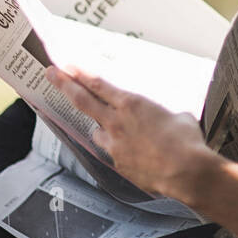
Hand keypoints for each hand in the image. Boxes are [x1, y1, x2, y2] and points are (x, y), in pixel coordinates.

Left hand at [45, 64, 215, 201]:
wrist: (186, 172)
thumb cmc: (187, 142)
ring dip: (99, 127)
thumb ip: (166, 113)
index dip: (79, 73)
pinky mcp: (119, 165)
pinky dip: (119, 150)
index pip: (98, 84)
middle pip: (82, 101)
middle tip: (51, 74)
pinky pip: (113, 153)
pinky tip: (134, 153)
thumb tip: (171, 117)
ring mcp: (115, 146)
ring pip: (97, 132)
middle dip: (63, 85)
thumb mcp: (180, 116)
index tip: (65, 65)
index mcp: (132, 104)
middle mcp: (118, 123)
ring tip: (109, 128)